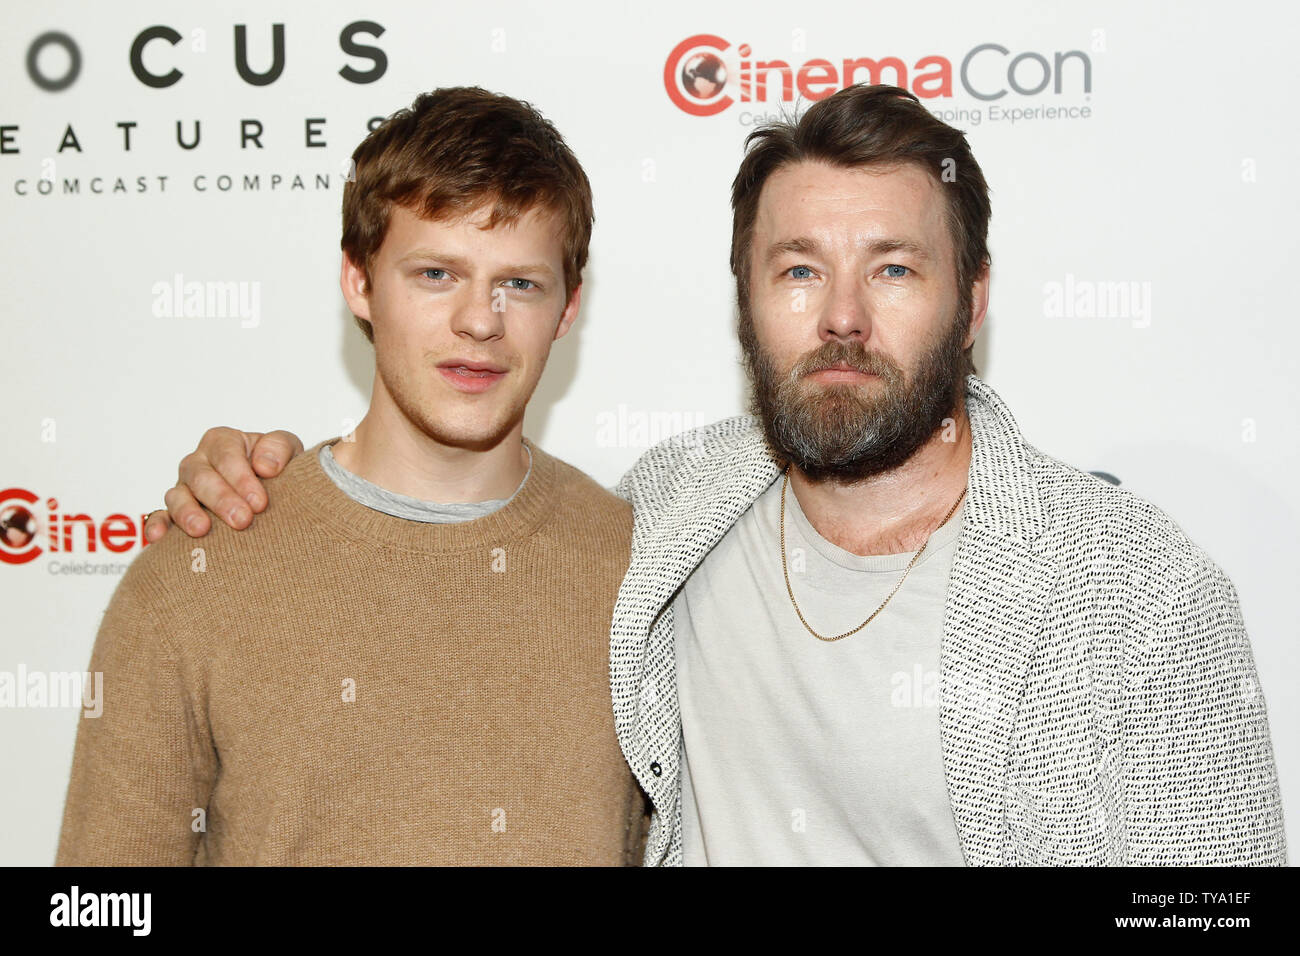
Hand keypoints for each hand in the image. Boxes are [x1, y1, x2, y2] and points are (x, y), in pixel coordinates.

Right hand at [144, 429, 304, 540]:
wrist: (274, 491)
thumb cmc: (277, 469)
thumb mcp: (287, 449)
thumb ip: (279, 448)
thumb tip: (264, 466)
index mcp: (223, 442)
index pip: (226, 454)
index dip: (241, 478)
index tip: (260, 502)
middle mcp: (198, 462)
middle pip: (201, 476)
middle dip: (221, 499)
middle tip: (242, 521)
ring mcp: (184, 488)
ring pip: (177, 496)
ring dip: (188, 512)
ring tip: (202, 530)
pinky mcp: (174, 513)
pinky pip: (159, 517)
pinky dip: (157, 526)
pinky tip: (159, 538)